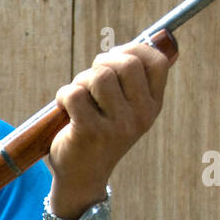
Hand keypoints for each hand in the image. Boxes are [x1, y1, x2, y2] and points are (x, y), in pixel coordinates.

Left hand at [48, 41, 172, 218]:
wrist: (81, 177)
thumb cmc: (99, 134)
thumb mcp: (124, 109)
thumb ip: (131, 80)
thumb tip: (138, 42)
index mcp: (152, 106)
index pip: (156, 61)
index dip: (133, 49)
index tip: (114, 57)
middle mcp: (140, 116)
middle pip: (125, 63)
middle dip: (100, 63)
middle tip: (89, 80)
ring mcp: (117, 126)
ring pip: (98, 76)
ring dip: (80, 80)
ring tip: (78, 97)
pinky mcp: (90, 132)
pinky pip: (75, 94)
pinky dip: (63, 95)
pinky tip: (64, 108)